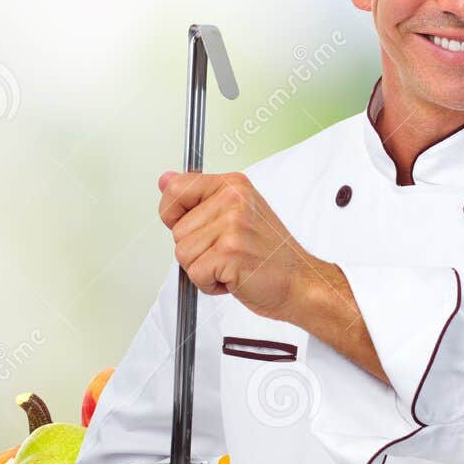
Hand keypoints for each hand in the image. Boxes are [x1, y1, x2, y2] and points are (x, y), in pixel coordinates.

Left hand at [157, 170, 320, 321]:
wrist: (299, 281)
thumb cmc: (268, 252)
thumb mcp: (234, 213)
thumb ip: (197, 197)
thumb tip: (165, 180)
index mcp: (232, 185)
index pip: (176, 189)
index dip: (174, 214)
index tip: (194, 226)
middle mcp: (233, 200)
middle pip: (177, 230)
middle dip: (195, 250)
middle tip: (226, 252)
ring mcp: (232, 225)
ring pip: (182, 253)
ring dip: (202, 268)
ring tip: (230, 264)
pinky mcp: (230, 252)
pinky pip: (194, 273)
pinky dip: (209, 284)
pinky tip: (233, 277)